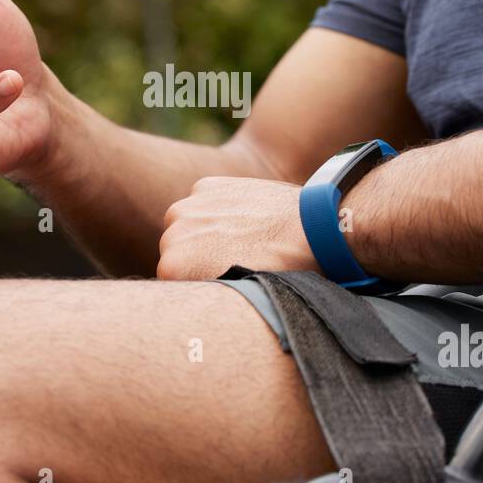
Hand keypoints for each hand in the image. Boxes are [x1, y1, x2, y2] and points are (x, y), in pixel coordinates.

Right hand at [157, 177, 318, 279]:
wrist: (311, 230)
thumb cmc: (278, 275)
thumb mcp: (235, 297)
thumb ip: (205, 292)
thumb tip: (199, 295)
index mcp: (171, 266)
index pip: (174, 282)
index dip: (198, 285)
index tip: (222, 284)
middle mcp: (171, 232)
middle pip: (176, 253)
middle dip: (197, 258)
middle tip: (234, 263)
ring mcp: (188, 204)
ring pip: (187, 227)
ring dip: (204, 233)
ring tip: (242, 241)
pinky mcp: (206, 185)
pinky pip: (203, 203)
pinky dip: (218, 209)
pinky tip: (246, 220)